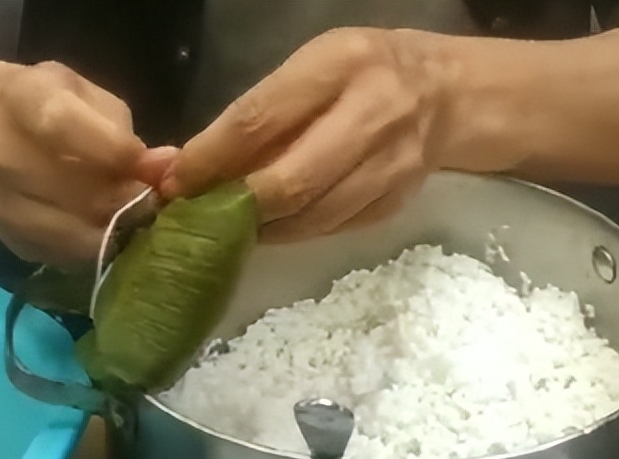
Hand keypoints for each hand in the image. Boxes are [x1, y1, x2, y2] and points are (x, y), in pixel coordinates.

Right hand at [0, 61, 177, 267]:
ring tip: (135, 218)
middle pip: (80, 194)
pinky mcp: (12, 242)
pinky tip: (108, 232)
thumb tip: (165, 167)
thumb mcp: (82, 96)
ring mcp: (0, 204)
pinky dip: (97, 248)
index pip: (67, 130)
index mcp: (21, 102)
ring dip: (118, 231)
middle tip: (154, 201)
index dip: (118, 154)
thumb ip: (121, 131)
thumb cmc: (45, 105)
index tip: (153, 167)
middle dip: (128, 201)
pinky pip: (69, 256)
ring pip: (78, 234)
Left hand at [162, 28, 448, 241]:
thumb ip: (256, 114)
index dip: (211, 159)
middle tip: (201, 218)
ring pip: (313, 216)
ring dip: (263, 228)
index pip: (260, 120)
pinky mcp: (397, 202)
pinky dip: (295, 233)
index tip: (176, 183)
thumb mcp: (310, 68)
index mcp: (340, 66)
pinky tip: (273, 227)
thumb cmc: (358, 74)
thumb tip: (183, 167)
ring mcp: (392, 165)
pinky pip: (333, 228)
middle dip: (236, 206)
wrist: (443, 94)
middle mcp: (373, 114)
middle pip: (291, 180)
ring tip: (230, 227)